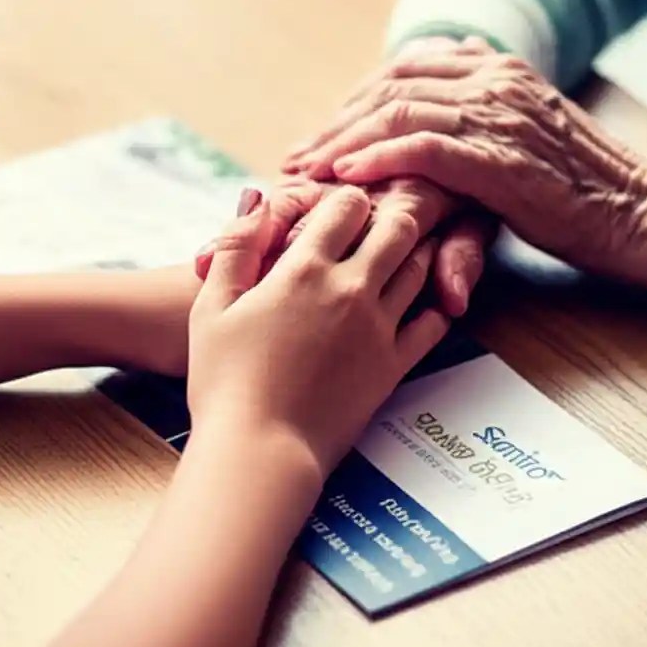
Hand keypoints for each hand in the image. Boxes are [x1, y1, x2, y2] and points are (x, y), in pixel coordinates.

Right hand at [187, 186, 450, 476]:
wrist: (258, 450)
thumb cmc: (224, 380)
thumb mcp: (211, 305)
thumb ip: (236, 245)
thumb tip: (256, 196)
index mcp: (304, 268)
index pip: (346, 205)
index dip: (348, 198)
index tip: (345, 205)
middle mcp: (350, 289)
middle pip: (397, 227)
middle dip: (395, 213)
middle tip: (389, 215)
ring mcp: (378, 327)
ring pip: (419, 267)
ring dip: (418, 250)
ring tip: (410, 247)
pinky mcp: (393, 365)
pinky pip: (432, 323)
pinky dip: (435, 303)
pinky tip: (427, 301)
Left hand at [282, 46, 646, 300]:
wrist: (643, 214)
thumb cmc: (585, 187)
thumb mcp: (533, 127)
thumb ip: (489, 96)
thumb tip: (457, 54)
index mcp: (499, 69)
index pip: (404, 70)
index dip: (355, 103)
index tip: (322, 136)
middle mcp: (495, 81)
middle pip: (391, 88)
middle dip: (337, 123)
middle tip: (298, 157)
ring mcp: (499, 115)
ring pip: (398, 114)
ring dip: (344, 143)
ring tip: (307, 170)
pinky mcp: (501, 157)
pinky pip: (424, 148)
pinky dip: (379, 158)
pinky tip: (346, 176)